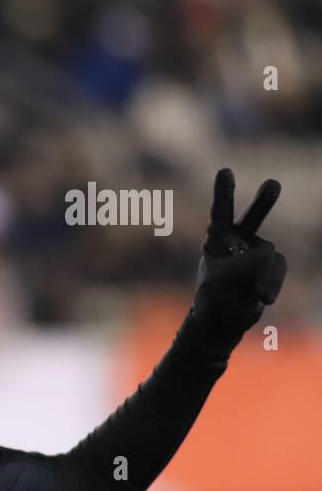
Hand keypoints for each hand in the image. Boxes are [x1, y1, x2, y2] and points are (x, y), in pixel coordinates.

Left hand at [192, 168, 287, 339]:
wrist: (224, 319)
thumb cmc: (212, 301)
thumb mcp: (218, 285)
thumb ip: (242, 266)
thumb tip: (268, 251)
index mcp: (215, 242)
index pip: (219, 214)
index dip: (223, 193)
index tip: (224, 171)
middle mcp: (237, 241)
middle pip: (252, 217)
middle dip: (264, 202)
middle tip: (273, 183)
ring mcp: (255, 251)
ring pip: (269, 254)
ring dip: (263, 277)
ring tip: (253, 294)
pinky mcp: (270, 264)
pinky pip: (278, 268)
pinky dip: (272, 283)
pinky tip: (263, 298)